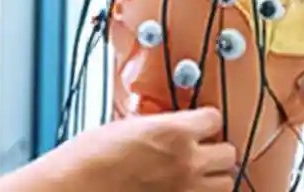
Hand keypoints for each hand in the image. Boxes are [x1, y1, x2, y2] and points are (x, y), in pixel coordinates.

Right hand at [0, 108, 234, 191]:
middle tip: (197, 151)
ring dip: (211, 177)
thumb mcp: (126, 127)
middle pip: (228, 154)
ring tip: (191, 175)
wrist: (74, 188)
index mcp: (173, 132)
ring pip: (225, 183)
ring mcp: (186, 191)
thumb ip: (157, 128)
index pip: (214, 119)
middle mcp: (188, 162)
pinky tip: (179, 189)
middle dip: (213, 151)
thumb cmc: (89, 158)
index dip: (204, 122)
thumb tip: (169, 131)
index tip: (198, 125)